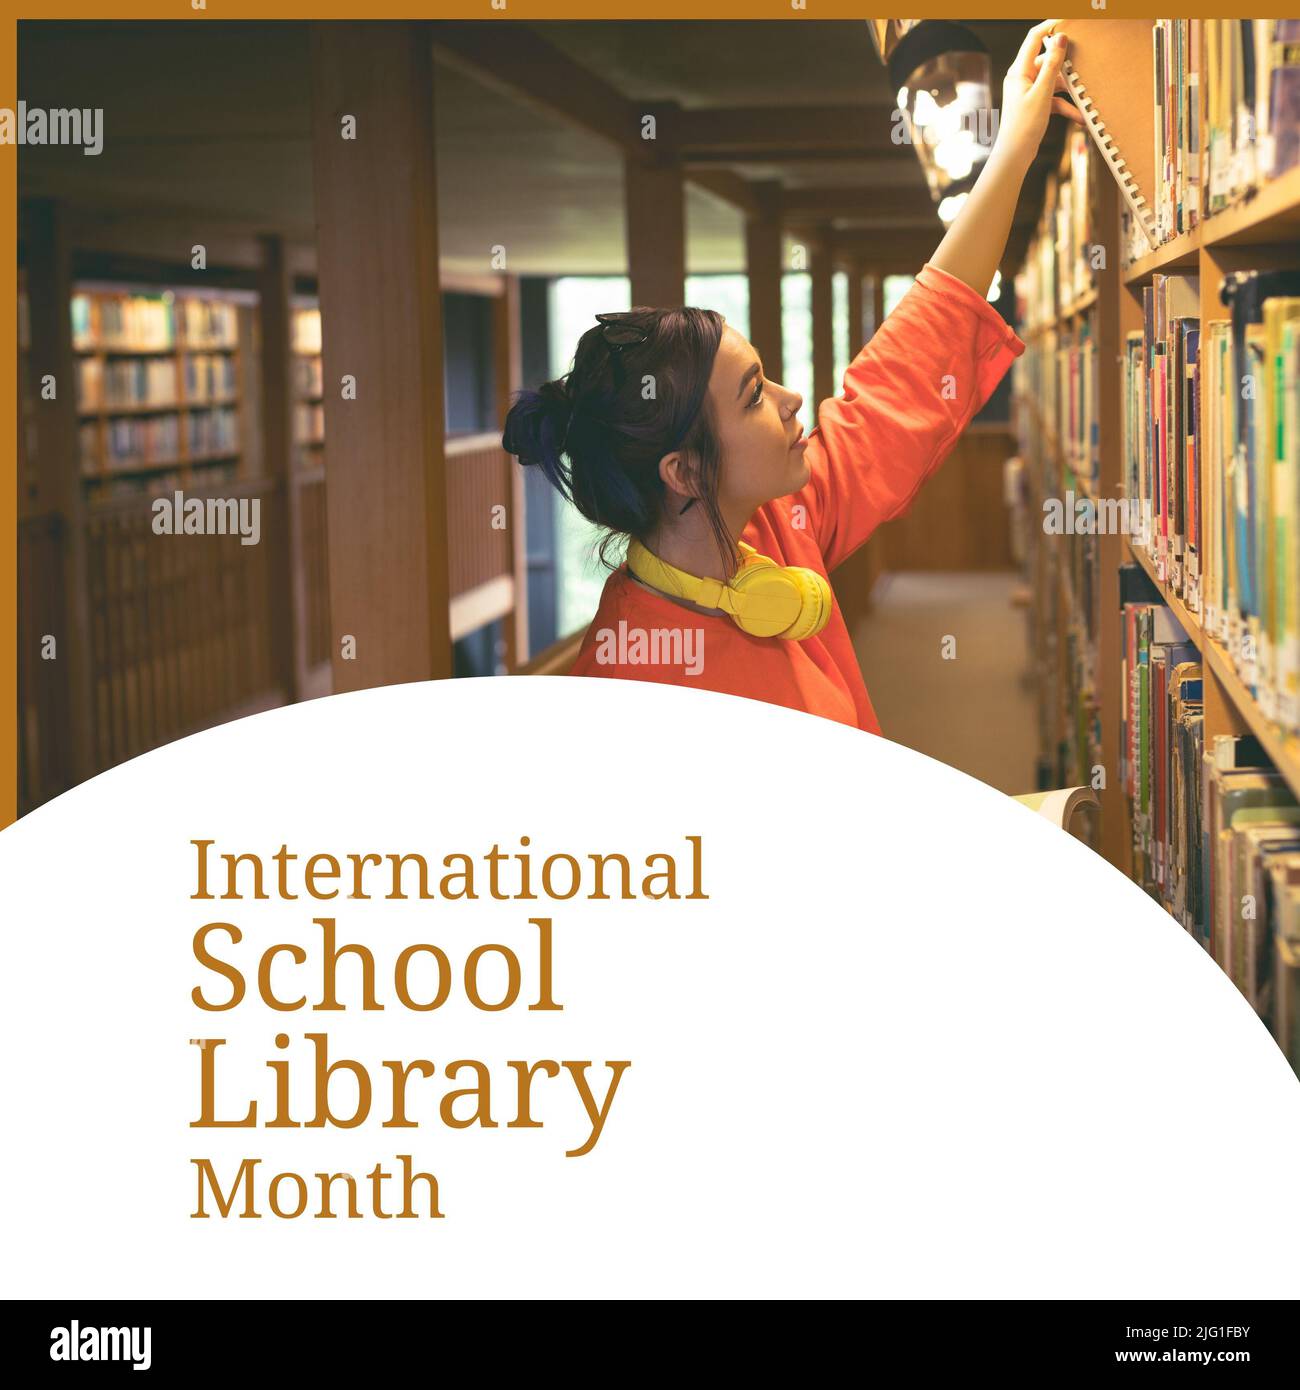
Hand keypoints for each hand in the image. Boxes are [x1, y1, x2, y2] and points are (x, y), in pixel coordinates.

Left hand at [996, 19, 1086, 167]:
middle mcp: (1022, 78)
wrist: (1015, 156)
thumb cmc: (1023, 126)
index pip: (1034, 38)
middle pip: (1048, 59)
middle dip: (1066, 62)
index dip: (1051, 25)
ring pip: (1054, 80)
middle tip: (1084, 58)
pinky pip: (1054, 99)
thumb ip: (1052, 65)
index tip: (1069, 18)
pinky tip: (1080, 117)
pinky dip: (1066, 106)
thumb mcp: (1042, 93)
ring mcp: (1029, 91)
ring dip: (1070, 89)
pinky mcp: (1035, 103)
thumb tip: (1060, 38)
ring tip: (1086, 93)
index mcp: (1019, 71)